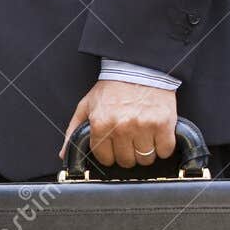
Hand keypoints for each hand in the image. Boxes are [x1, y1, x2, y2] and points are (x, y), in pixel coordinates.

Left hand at [59, 79, 177, 169]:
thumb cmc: (112, 88)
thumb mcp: (86, 106)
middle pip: (127, 161)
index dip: (110, 155)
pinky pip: (165, 150)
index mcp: (101, 124)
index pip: (106, 159)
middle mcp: (121, 127)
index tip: (114, 147)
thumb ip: (74, 131)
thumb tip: (65, 155)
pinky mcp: (163, 123)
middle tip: (130, 140)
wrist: (138, 69)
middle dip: (128, 154)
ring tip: (144, 137)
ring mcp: (143, 126)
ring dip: (146, 152)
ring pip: (146, 159)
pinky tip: (157, 136)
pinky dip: (163, 147)